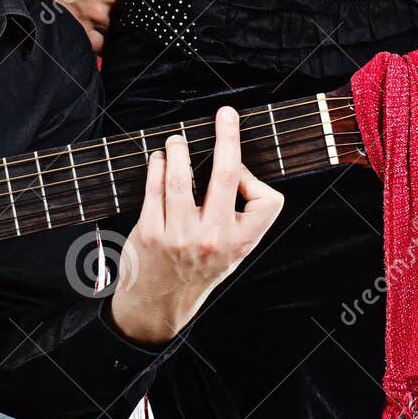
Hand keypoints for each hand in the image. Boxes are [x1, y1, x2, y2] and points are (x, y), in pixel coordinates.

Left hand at [108, 107, 284, 344]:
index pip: (267, 200)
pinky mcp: (150, 232)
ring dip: (179, 149)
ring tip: (178, 141)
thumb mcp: (231, 253)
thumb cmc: (197, 270)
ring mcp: (180, 236)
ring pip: (181, 177)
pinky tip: (159, 159)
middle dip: (228, 137)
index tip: (239, 174)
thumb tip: (232, 164)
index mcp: (240, 243)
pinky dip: (157, 165)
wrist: (158, 305)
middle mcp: (213, 239)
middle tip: (226, 114)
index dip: (254, 179)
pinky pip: (155, 187)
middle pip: (225, 175)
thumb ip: (237, 217)